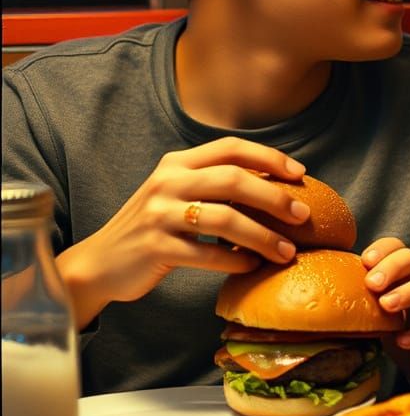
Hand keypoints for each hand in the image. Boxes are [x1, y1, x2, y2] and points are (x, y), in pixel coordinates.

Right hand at [58, 137, 310, 325]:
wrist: (100, 262)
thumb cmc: (155, 226)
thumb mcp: (178, 193)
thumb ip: (215, 183)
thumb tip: (278, 186)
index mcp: (178, 163)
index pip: (231, 148)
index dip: (269, 157)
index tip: (300, 173)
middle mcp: (168, 182)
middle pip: (234, 179)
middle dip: (275, 197)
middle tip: (302, 215)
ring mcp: (160, 214)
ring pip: (225, 219)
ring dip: (263, 236)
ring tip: (287, 252)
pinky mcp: (156, 247)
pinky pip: (208, 253)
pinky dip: (236, 261)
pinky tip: (253, 267)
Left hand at [362, 237, 409, 386]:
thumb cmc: (393, 330)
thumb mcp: (371, 313)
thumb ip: (354, 300)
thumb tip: (310, 296)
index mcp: (401, 273)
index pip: (396, 247)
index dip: (383, 249)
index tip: (364, 261)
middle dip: (392, 267)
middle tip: (372, 284)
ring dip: (407, 292)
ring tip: (386, 306)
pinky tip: (402, 341)